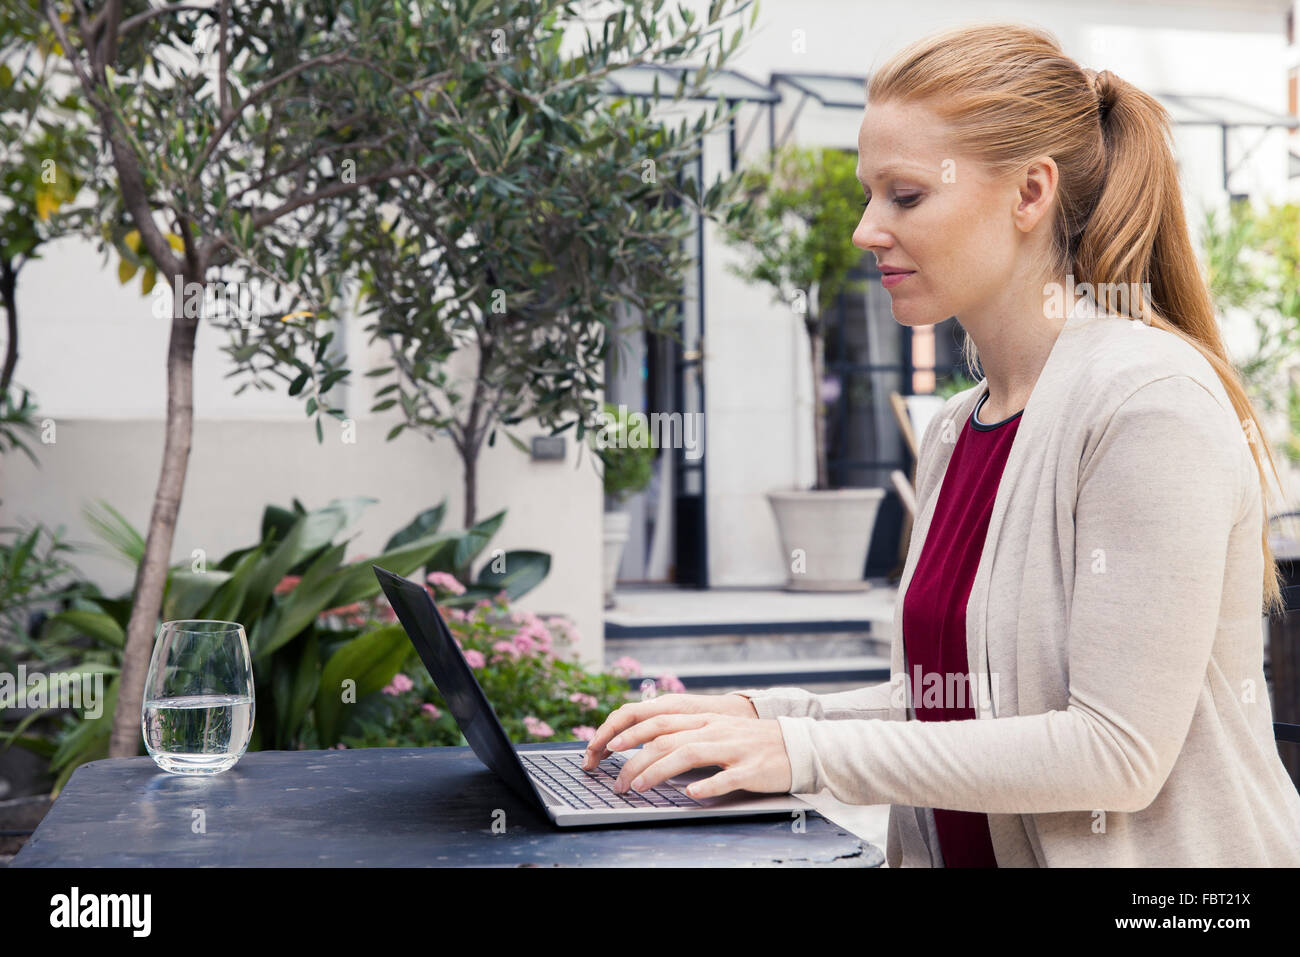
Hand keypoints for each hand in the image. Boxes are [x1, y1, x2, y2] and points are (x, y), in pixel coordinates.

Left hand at [603, 712, 792, 798]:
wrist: (797, 746)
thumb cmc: (751, 743)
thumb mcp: (718, 731)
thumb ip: (688, 735)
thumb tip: (653, 748)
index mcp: (705, 720)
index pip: (660, 722)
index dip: (633, 734)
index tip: (610, 748)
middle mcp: (714, 730)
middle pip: (667, 740)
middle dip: (636, 760)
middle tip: (618, 781)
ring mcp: (733, 748)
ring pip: (688, 754)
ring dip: (659, 771)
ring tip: (639, 787)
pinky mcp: (750, 768)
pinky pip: (726, 777)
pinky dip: (706, 785)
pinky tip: (691, 794)